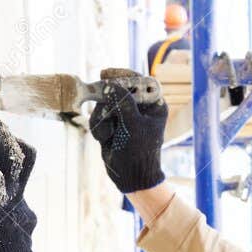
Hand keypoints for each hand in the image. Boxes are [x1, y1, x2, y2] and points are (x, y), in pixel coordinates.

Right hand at [89, 73, 166, 192]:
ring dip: (102, 119)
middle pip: (117, 91)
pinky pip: (98, 117)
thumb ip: (123, 103)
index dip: (123, 75)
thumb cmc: (139, 152)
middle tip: (102, 108)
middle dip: (107, 103)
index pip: (139, 81)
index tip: (106, 74)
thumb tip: (111, 85)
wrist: (131, 177)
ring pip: (104, 104)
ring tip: (108, 135)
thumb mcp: (133, 126)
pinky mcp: (112, 125)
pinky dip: (98, 128)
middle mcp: (139, 108)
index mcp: (153, 105)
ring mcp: (124, 116)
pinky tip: (105, 139)